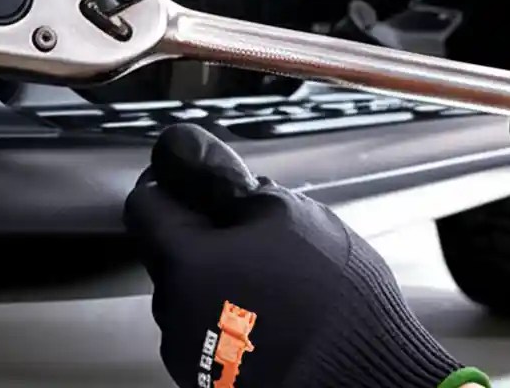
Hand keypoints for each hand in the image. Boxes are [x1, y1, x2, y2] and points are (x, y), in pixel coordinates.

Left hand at [124, 124, 486, 387]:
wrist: (366, 377)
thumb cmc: (329, 294)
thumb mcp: (282, 213)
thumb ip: (219, 180)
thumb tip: (180, 146)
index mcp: (182, 263)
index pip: (143, 205)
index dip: (170, 183)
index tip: (200, 180)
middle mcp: (172, 313)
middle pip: (170, 251)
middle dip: (205, 235)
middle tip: (259, 230)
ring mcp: (190, 353)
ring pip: (190, 292)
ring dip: (220, 276)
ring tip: (278, 278)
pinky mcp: (213, 380)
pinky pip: (209, 330)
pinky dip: (232, 315)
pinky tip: (278, 314)